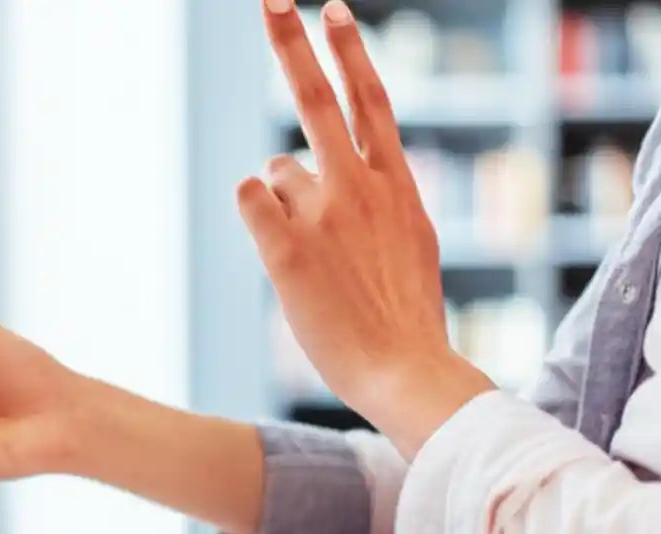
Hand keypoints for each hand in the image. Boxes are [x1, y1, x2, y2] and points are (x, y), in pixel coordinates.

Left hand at [237, 0, 493, 455]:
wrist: (404, 370)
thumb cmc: (404, 313)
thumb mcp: (411, 240)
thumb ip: (379, 198)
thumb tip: (336, 173)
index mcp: (396, 184)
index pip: (370, 100)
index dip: (349, 52)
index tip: (332, 9)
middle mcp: (360, 187)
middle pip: (319, 99)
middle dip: (293, 43)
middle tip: (273, 0)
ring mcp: (322, 216)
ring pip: (276, 170)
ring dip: (282, 200)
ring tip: (313, 254)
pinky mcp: (285, 250)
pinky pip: (249, 198)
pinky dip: (257, 214)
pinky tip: (281, 249)